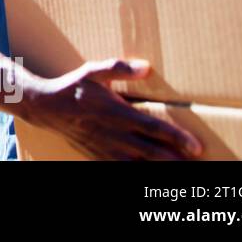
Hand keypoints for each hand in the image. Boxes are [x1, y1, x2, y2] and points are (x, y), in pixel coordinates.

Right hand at [23, 58, 202, 160]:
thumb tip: (146, 67)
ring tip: (179, 170)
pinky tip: (150, 173)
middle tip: (196, 163)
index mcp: (116, 112)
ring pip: (139, 165)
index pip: (153, 128)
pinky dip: (138, 173)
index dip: (176, 138)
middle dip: (175, 159)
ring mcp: (106, 149)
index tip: (195, 146)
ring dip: (160, 169)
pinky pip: (122, 170)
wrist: (46, 108)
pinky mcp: (99, 157)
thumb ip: (118, 68)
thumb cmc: (73, 88)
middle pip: (152, 152)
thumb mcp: (93, 71)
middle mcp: (114, 134)